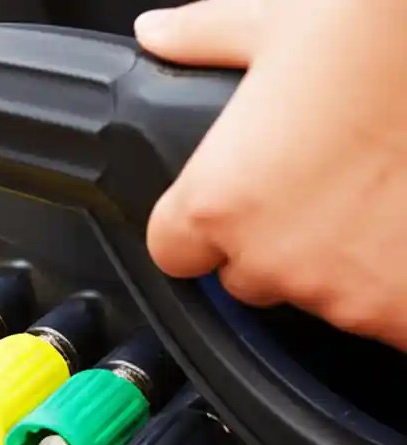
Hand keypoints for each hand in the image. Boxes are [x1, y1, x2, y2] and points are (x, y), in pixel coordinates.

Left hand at [137, 0, 406, 350]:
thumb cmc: (380, 37)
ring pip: (318, 295)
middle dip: (276, 239)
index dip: (201, 224)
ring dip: (338, 260)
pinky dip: (391, 284)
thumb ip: (203, 38)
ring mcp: (338, 293)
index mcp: (216, 201)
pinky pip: (381, 316)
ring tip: (377, 194)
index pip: (174, 249)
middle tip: (324, 181)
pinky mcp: (398, 312)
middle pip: (247, 276)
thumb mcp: (276, 23)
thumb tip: (159, 34)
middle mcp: (268, 258)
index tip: (235, 199)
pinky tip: (402, 230)